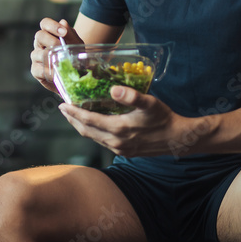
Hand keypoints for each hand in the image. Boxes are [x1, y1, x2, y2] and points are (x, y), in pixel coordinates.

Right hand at [30, 18, 83, 92]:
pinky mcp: (35, 71)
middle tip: (62, 47)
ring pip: (37, 53)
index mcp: (49, 34)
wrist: (75, 75)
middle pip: (39, 36)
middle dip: (51, 40)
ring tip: (61, 61)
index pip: (45, 23)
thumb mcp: (76, 45)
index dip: (52, 26)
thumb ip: (71, 34)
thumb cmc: (73, 56)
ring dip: (50, 57)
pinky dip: (48, 71)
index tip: (63, 32)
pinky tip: (56, 72)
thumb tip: (63, 22)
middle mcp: (40, 43)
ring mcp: (36, 57)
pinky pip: (38, 69)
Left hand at [58, 85, 199, 157]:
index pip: (88, 120)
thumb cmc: (164, 118)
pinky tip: (93, 124)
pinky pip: (102, 141)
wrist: (178, 139)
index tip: (62, 104)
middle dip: (72, 119)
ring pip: (93, 137)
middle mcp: (116, 142)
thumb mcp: (150, 103)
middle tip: (63, 108)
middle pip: (86, 130)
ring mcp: (120, 149)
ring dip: (81, 126)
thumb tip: (113, 89)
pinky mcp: (124, 152)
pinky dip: (92, 132)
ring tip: (73, 115)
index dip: (73, 112)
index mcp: (119, 129)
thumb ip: (131, 96)